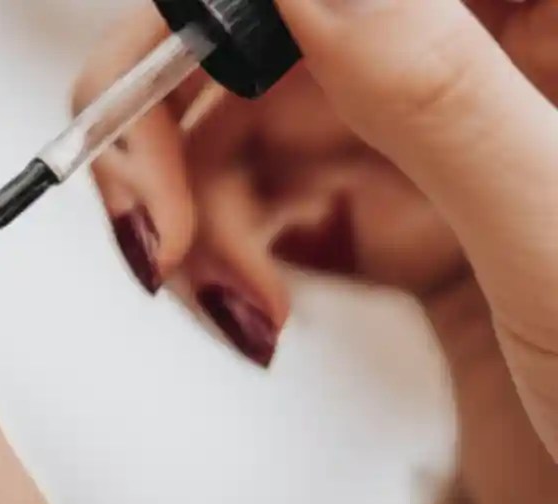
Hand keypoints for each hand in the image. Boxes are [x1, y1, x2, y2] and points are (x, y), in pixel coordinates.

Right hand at [76, 0, 557, 503]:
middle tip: (147, 213)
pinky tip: (249, 310)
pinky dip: (222, 248)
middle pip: (269, 26)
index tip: (175, 59)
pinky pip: (264, 191)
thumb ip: (432, 89)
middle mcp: (478, 56)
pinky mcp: (388, 203)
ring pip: (244, 110)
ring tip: (217, 299)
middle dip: (175, 112)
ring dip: (191, 203)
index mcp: (548, 14)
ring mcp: (428, 130)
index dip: (238, 4)